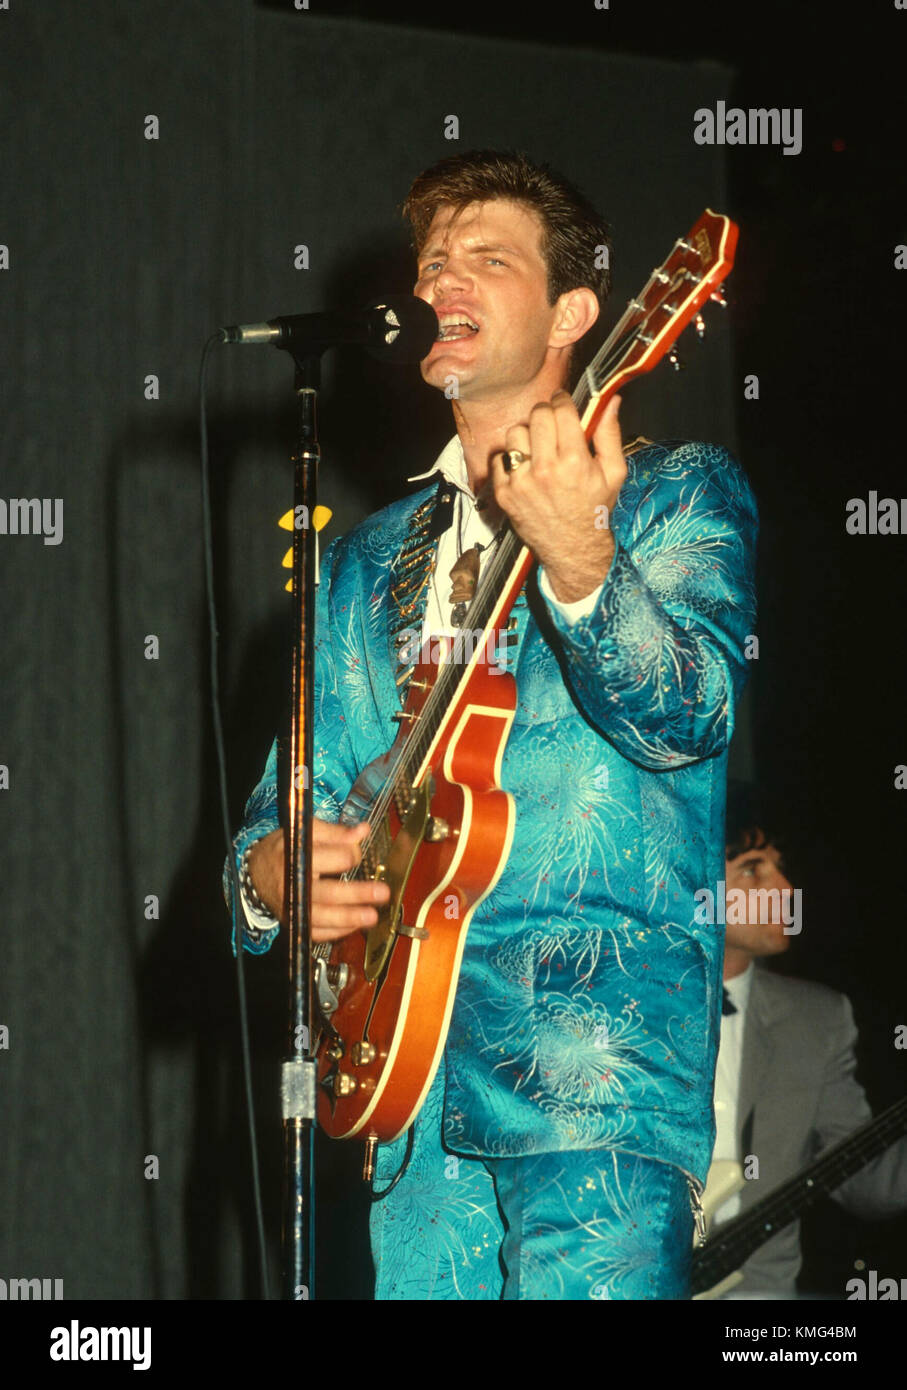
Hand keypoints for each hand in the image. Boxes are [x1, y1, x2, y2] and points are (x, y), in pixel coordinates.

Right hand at [246, 819, 390, 940]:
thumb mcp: (305, 832)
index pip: (333, 858)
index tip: (357, 854)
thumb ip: (335, 832)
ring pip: (323, 918)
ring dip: (349, 919)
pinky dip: (336, 932)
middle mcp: (295, 885)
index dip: (351, 854)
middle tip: (381, 893)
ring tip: (372, 916)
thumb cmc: (284, 849)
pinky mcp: (294, 923)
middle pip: (329, 893)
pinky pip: (317, 933)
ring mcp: (294, 907)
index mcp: (298, 856)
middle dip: (357, 894)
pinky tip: (355, 925)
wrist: (256, 872)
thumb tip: (363, 831)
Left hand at [491, 391, 626, 602]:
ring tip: (538, 448)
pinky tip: (524, 468)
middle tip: (552, 424)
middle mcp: (545, 470)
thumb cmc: (595, 508)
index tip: (563, 403)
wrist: (573, 549)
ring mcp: (521, 483)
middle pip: (536, 416)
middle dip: (545, 414)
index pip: (561, 410)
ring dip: (526, 436)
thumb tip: (612, 400)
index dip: (562, 401)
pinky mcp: (504, 494)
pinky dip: (510, 459)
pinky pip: (499, 458)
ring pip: (515, 433)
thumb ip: (610, 434)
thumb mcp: (614, 472)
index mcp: (574, 461)